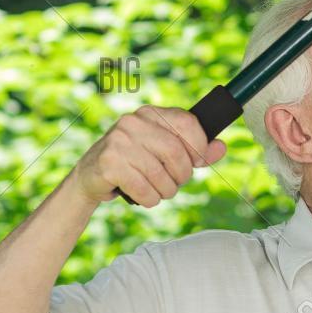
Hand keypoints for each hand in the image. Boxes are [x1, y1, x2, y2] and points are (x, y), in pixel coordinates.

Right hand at [72, 107, 226, 207]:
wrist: (90, 176)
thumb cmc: (133, 162)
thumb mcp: (163, 151)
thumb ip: (194, 150)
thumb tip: (221, 148)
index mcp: (150, 114)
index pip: (188, 123)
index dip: (199, 148)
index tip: (197, 163)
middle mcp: (133, 122)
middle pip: (177, 153)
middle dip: (182, 176)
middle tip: (174, 183)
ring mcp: (119, 141)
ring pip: (161, 175)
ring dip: (165, 191)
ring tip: (156, 190)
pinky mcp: (109, 163)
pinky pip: (144, 189)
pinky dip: (149, 199)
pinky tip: (142, 195)